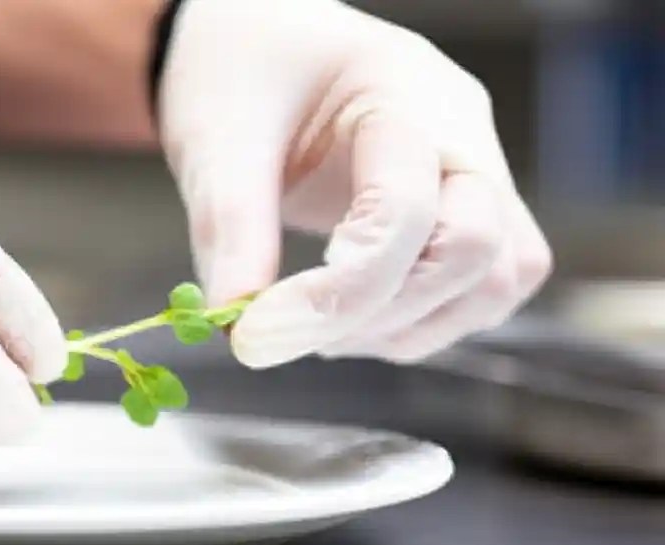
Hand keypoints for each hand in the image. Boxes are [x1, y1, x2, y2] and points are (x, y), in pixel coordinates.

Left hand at [159, 0, 551, 366]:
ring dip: (401, 329)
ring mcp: (471, 175)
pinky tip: (343, 321)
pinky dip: (414, 325)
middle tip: (281, 332)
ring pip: (493, 283)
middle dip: (377, 311)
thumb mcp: (215, 136)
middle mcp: (460, 134)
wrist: (253, 45)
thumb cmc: (239, 68)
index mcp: (403, 92)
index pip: (406, 209)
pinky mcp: (460, 216)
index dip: (340, 290)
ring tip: (309, 328)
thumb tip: (234, 319)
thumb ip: (229, 227)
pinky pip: (478, 291)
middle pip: (478, 252)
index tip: (255, 334)